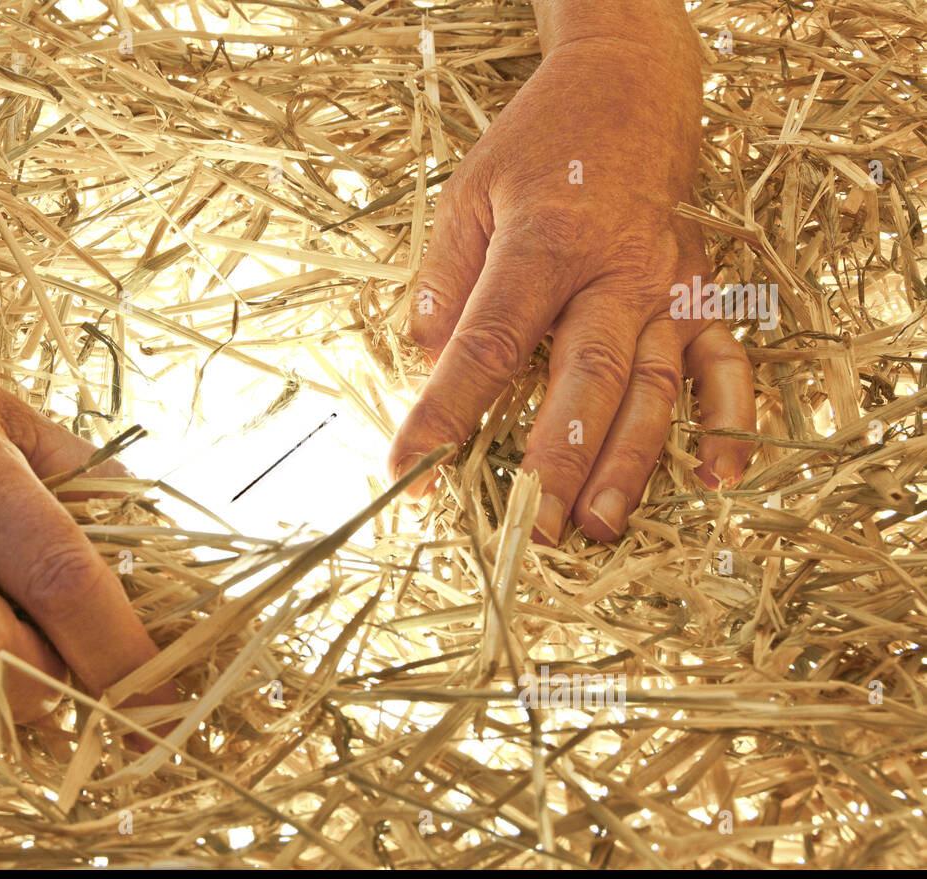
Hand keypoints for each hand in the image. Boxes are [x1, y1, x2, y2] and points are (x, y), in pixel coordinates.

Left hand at [388, 35, 754, 542]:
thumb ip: (446, 281)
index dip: (445, 413)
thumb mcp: (468, 196)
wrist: (628, 90)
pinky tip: (718, 477)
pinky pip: (727, 364)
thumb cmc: (538, 149)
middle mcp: (617, 273)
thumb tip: (427, 363)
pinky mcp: (704, 296)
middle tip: (530, 529)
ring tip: (598, 526)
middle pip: (587, 380)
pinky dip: (729, 422)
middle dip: (556, 460)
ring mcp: (669, 288)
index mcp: (545, 245)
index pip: (486, 345)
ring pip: (654, 389)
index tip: (410, 469)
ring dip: (630, 463)